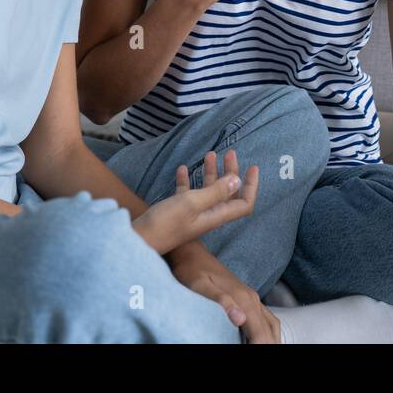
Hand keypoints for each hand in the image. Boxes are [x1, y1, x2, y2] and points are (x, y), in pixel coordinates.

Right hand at [132, 150, 259, 256]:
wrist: (139, 240)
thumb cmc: (166, 223)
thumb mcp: (192, 203)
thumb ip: (216, 192)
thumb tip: (238, 180)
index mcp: (216, 215)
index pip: (243, 203)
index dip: (251, 186)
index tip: (252, 166)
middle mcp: (207, 215)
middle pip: (227, 192)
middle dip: (231, 172)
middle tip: (230, 153)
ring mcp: (192, 213)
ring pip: (207, 190)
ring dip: (210, 172)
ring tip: (209, 154)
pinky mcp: (176, 212)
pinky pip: (186, 192)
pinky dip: (187, 179)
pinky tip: (182, 168)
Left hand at [167, 241, 281, 343]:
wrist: (192, 254)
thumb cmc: (192, 271)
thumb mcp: (200, 286)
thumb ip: (221, 301)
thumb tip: (240, 319)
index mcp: (243, 299)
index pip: (259, 333)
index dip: (258, 347)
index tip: (251, 353)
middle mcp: (252, 299)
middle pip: (269, 331)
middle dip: (267, 346)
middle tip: (262, 355)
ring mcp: (251, 297)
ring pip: (271, 324)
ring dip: (271, 340)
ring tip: (266, 349)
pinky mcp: (247, 297)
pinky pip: (267, 318)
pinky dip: (269, 332)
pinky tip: (262, 339)